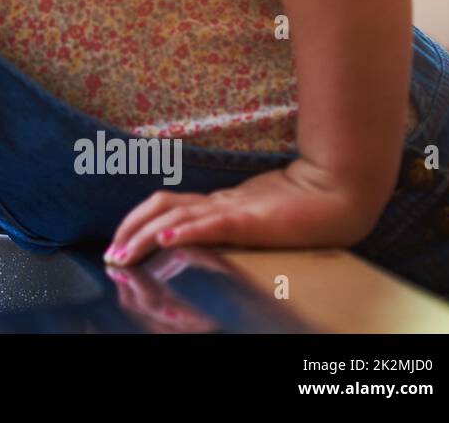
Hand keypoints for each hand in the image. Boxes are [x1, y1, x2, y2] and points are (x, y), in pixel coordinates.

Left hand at [103, 159, 385, 265]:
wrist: (337, 193)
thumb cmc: (303, 209)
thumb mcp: (257, 219)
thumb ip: (231, 224)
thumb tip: (201, 236)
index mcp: (218, 204)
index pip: (167, 206)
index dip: (138, 220)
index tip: (119, 242)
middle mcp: (218, 204)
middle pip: (161, 208)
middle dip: (131, 230)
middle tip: (111, 255)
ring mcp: (232, 209)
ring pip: (175, 215)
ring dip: (144, 235)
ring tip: (123, 254)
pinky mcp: (249, 219)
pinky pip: (210, 225)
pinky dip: (184, 231)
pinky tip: (164, 239)